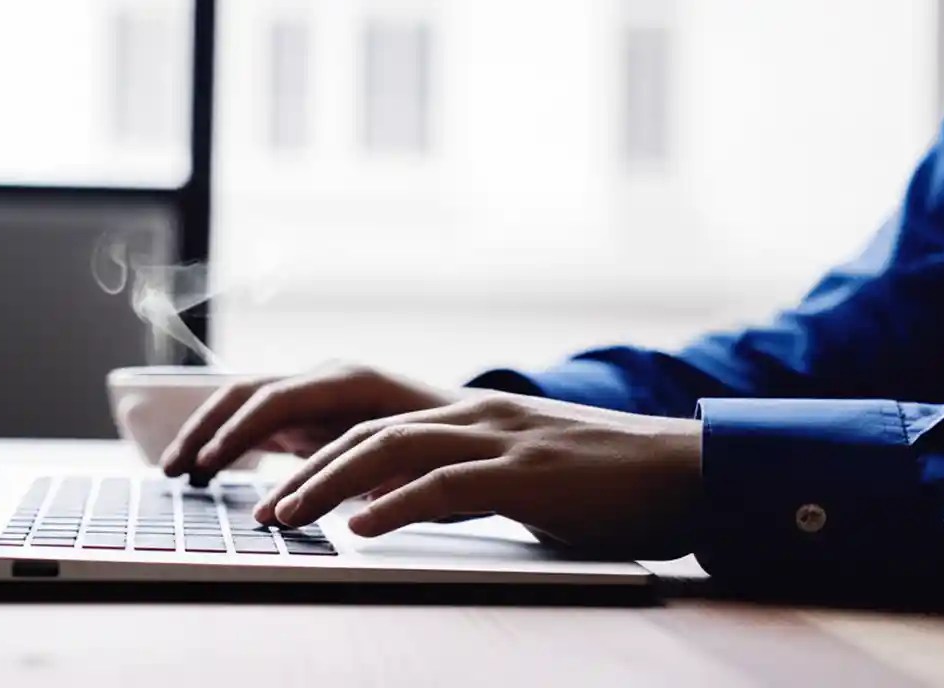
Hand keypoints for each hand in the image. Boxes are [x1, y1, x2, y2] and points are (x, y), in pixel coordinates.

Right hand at [159, 364, 459, 480]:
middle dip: (208, 428)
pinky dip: (227, 444)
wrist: (478, 432)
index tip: (208, 466)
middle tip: (175, 470)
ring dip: (208, 433)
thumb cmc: (458, 445)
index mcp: (353, 383)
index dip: (239, 432)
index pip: (278, 398)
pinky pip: (256, 423)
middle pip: (249, 393)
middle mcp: (328, 381)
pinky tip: (204, 473)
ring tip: (176, 472)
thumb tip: (361, 499)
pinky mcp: (310, 418)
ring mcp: (316, 397)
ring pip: (245, 404)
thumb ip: (392, 473)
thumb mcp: (430, 462)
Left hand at [254, 392, 703, 558]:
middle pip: (364, 433)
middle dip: (302, 471)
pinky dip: (397, 505)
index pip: (369, 427)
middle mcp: (473, 416)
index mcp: (467, 415)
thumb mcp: (514, 476)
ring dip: (329, 486)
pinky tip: (360, 529)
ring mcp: (499, 440)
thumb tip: (393, 507)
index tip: (275, 492)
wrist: (684, 470)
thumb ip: (456, 483)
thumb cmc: (601, 483)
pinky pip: (447, 486)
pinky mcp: (528, 474)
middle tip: (259, 511)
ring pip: (391, 450)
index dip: (314, 457)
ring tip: (285, 518)